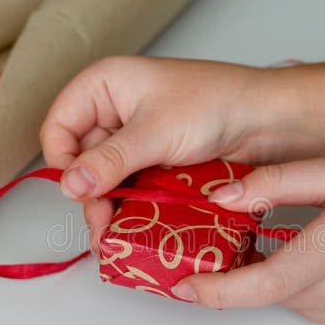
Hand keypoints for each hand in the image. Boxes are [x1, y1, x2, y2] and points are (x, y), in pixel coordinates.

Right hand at [40, 56, 283, 250]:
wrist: (266, 120)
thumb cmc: (215, 106)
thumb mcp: (156, 133)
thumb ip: (110, 161)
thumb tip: (70, 186)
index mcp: (103, 86)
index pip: (58, 128)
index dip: (64, 162)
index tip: (82, 191)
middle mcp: (113, 111)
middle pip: (79, 161)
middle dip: (89, 195)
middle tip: (102, 228)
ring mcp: (134, 139)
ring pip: (104, 180)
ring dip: (108, 208)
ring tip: (114, 239)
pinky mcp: (153, 162)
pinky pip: (129, 188)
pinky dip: (130, 208)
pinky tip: (131, 231)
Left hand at [171, 157, 324, 324]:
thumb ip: (276, 184)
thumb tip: (223, 198)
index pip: (258, 285)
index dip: (214, 291)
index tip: (183, 288)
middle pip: (276, 291)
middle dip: (267, 267)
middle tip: (289, 235)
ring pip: (300, 304)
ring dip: (299, 279)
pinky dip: (324, 293)